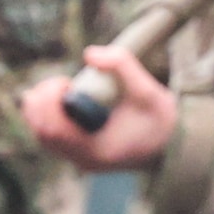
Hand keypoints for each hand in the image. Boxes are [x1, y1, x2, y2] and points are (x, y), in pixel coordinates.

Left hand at [19, 48, 177, 172]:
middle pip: (42, 133)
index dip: (50, 100)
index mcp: (97, 150)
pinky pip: (51, 138)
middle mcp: (84, 161)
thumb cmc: (162, 121)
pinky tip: (56, 96)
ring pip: (42, 136)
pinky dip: (47, 116)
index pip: (54, 129)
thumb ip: (122, 66)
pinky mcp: (80, 155)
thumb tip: (90, 53)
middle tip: (61, 81)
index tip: (66, 81)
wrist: (172, 146)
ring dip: (41, 108)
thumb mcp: (149, 90)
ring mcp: (80, 160)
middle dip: (41, 101)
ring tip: (59, 86)